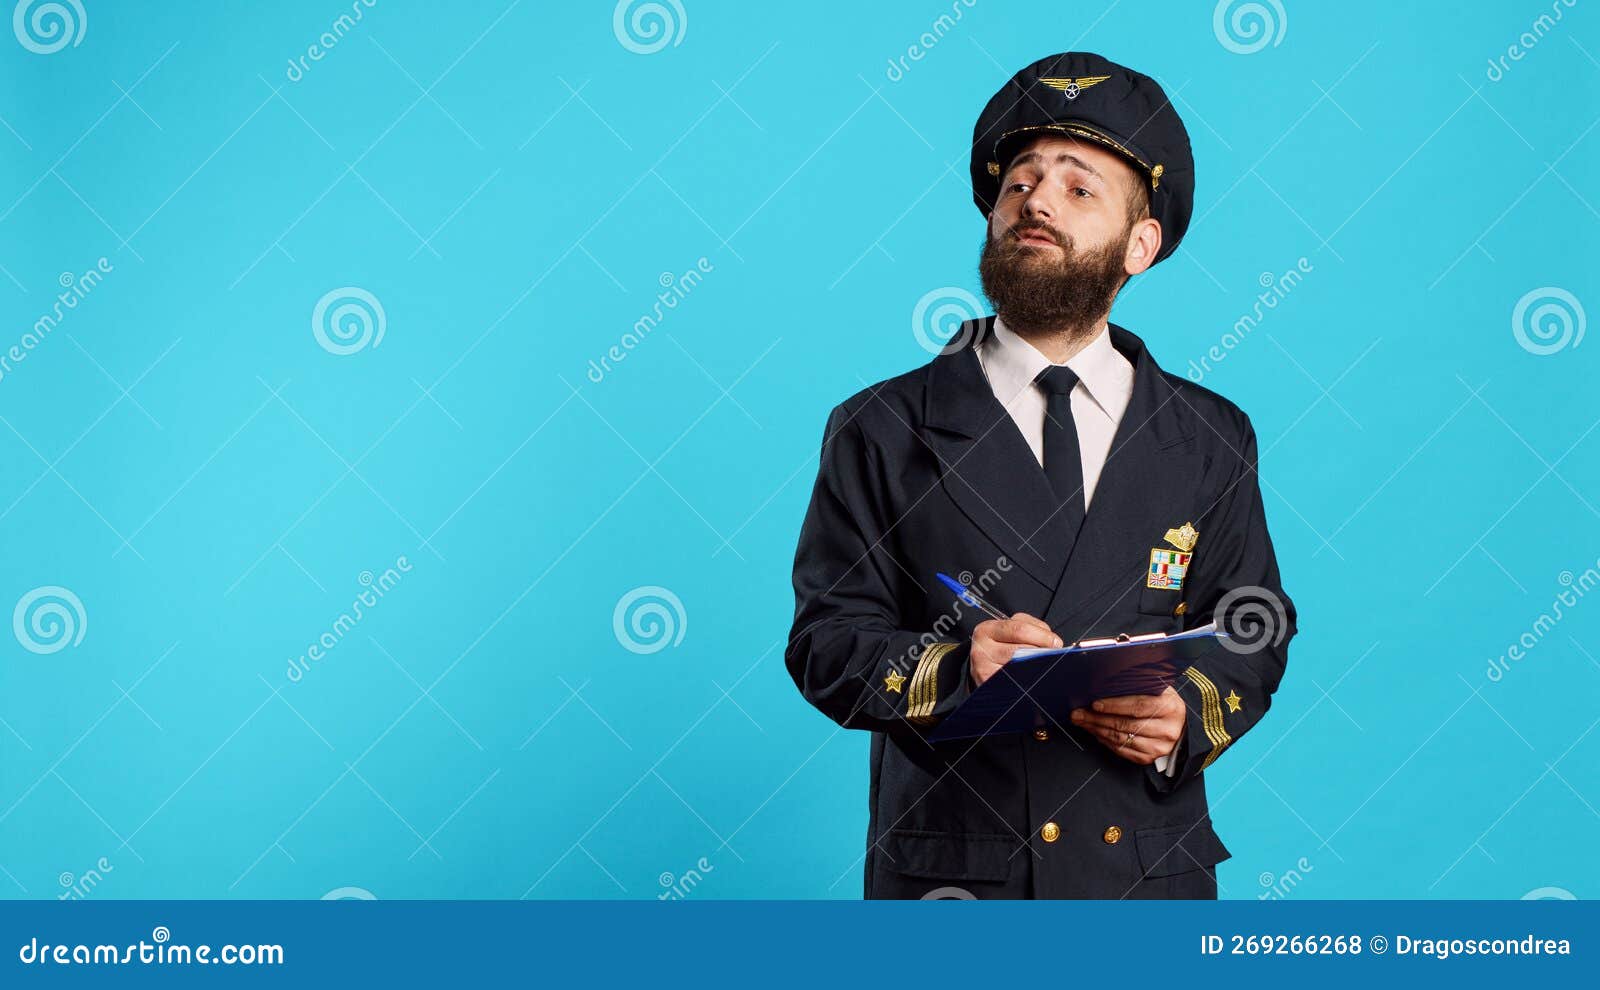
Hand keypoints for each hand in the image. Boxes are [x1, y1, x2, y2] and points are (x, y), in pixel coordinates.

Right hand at [970, 612, 1061, 686]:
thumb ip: (1032, 628)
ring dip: (1037, 667)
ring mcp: (983, 670)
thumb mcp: (1011, 629)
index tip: (1056, 642)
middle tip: (1052, 656)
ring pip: (1020, 667)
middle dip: (1042, 653)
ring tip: (1042, 665)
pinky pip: (1017, 682)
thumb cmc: (1002, 646)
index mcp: (987, 630)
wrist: (982, 666)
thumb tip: (1054, 643)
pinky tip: (1033, 677)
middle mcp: (981, 650)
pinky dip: (1029, 679)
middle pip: (1021, 650)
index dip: (1042, 636)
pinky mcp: (989, 686)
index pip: (1019, 629)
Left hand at [1071, 687, 1185, 764]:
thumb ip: (1140, 685)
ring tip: (1083, 722)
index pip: (1138, 706)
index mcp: (1170, 707)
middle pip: (1126, 724)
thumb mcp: (1159, 690)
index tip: (1095, 704)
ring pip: (1121, 739)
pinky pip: (1122, 751)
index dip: (1114, 705)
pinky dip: (1105, 741)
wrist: (1182, 727)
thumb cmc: (1165, 704)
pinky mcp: (1150, 757)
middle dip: (1097, 718)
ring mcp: (1159, 747)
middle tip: (1078, 713)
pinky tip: (1096, 732)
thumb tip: (1108, 681)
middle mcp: (1167, 729)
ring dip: (1097, 730)